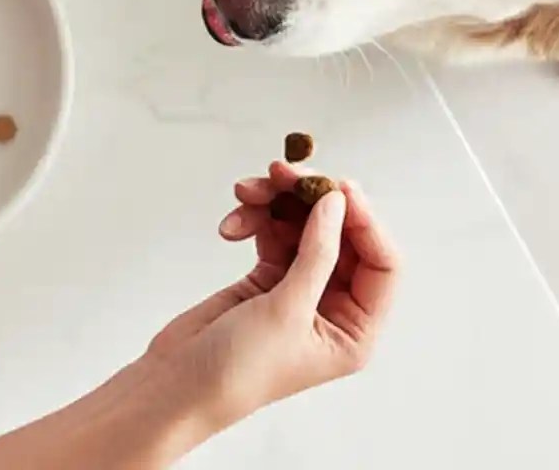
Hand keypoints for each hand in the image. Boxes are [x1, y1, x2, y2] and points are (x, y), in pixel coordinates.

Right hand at [146, 161, 399, 426]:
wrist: (176, 385)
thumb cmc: (237, 371)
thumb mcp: (286, 312)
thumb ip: (317, 253)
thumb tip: (336, 202)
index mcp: (355, 330)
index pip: (382, 263)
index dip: (364, 220)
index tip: (338, 187)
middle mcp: (334, 308)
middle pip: (341, 235)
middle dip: (312, 200)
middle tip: (284, 173)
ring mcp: (300, 290)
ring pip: (303, 226)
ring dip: (276, 203)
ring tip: (247, 191)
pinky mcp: (268, 279)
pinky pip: (273, 233)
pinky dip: (255, 220)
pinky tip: (232, 226)